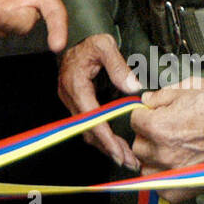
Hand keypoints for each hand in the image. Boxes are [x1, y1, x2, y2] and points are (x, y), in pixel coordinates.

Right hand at [57, 33, 139, 169]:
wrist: (76, 41)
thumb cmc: (89, 43)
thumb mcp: (105, 45)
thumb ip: (118, 65)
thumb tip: (133, 87)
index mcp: (75, 84)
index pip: (90, 118)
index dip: (105, 137)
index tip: (120, 152)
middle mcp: (70, 96)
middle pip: (88, 130)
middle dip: (109, 149)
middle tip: (130, 162)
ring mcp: (72, 102)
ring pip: (87, 132)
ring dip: (107, 147)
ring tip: (127, 158)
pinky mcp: (77, 105)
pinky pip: (88, 126)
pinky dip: (103, 138)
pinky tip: (117, 145)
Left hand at [131, 78, 203, 203]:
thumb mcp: (186, 87)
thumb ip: (159, 97)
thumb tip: (146, 102)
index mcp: (159, 127)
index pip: (135, 120)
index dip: (146, 114)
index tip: (158, 112)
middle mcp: (164, 153)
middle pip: (139, 146)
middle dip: (148, 136)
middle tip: (166, 129)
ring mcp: (176, 172)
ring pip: (147, 168)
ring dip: (154, 159)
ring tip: (171, 149)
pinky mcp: (190, 187)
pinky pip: (164, 190)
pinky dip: (166, 181)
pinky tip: (175, 168)